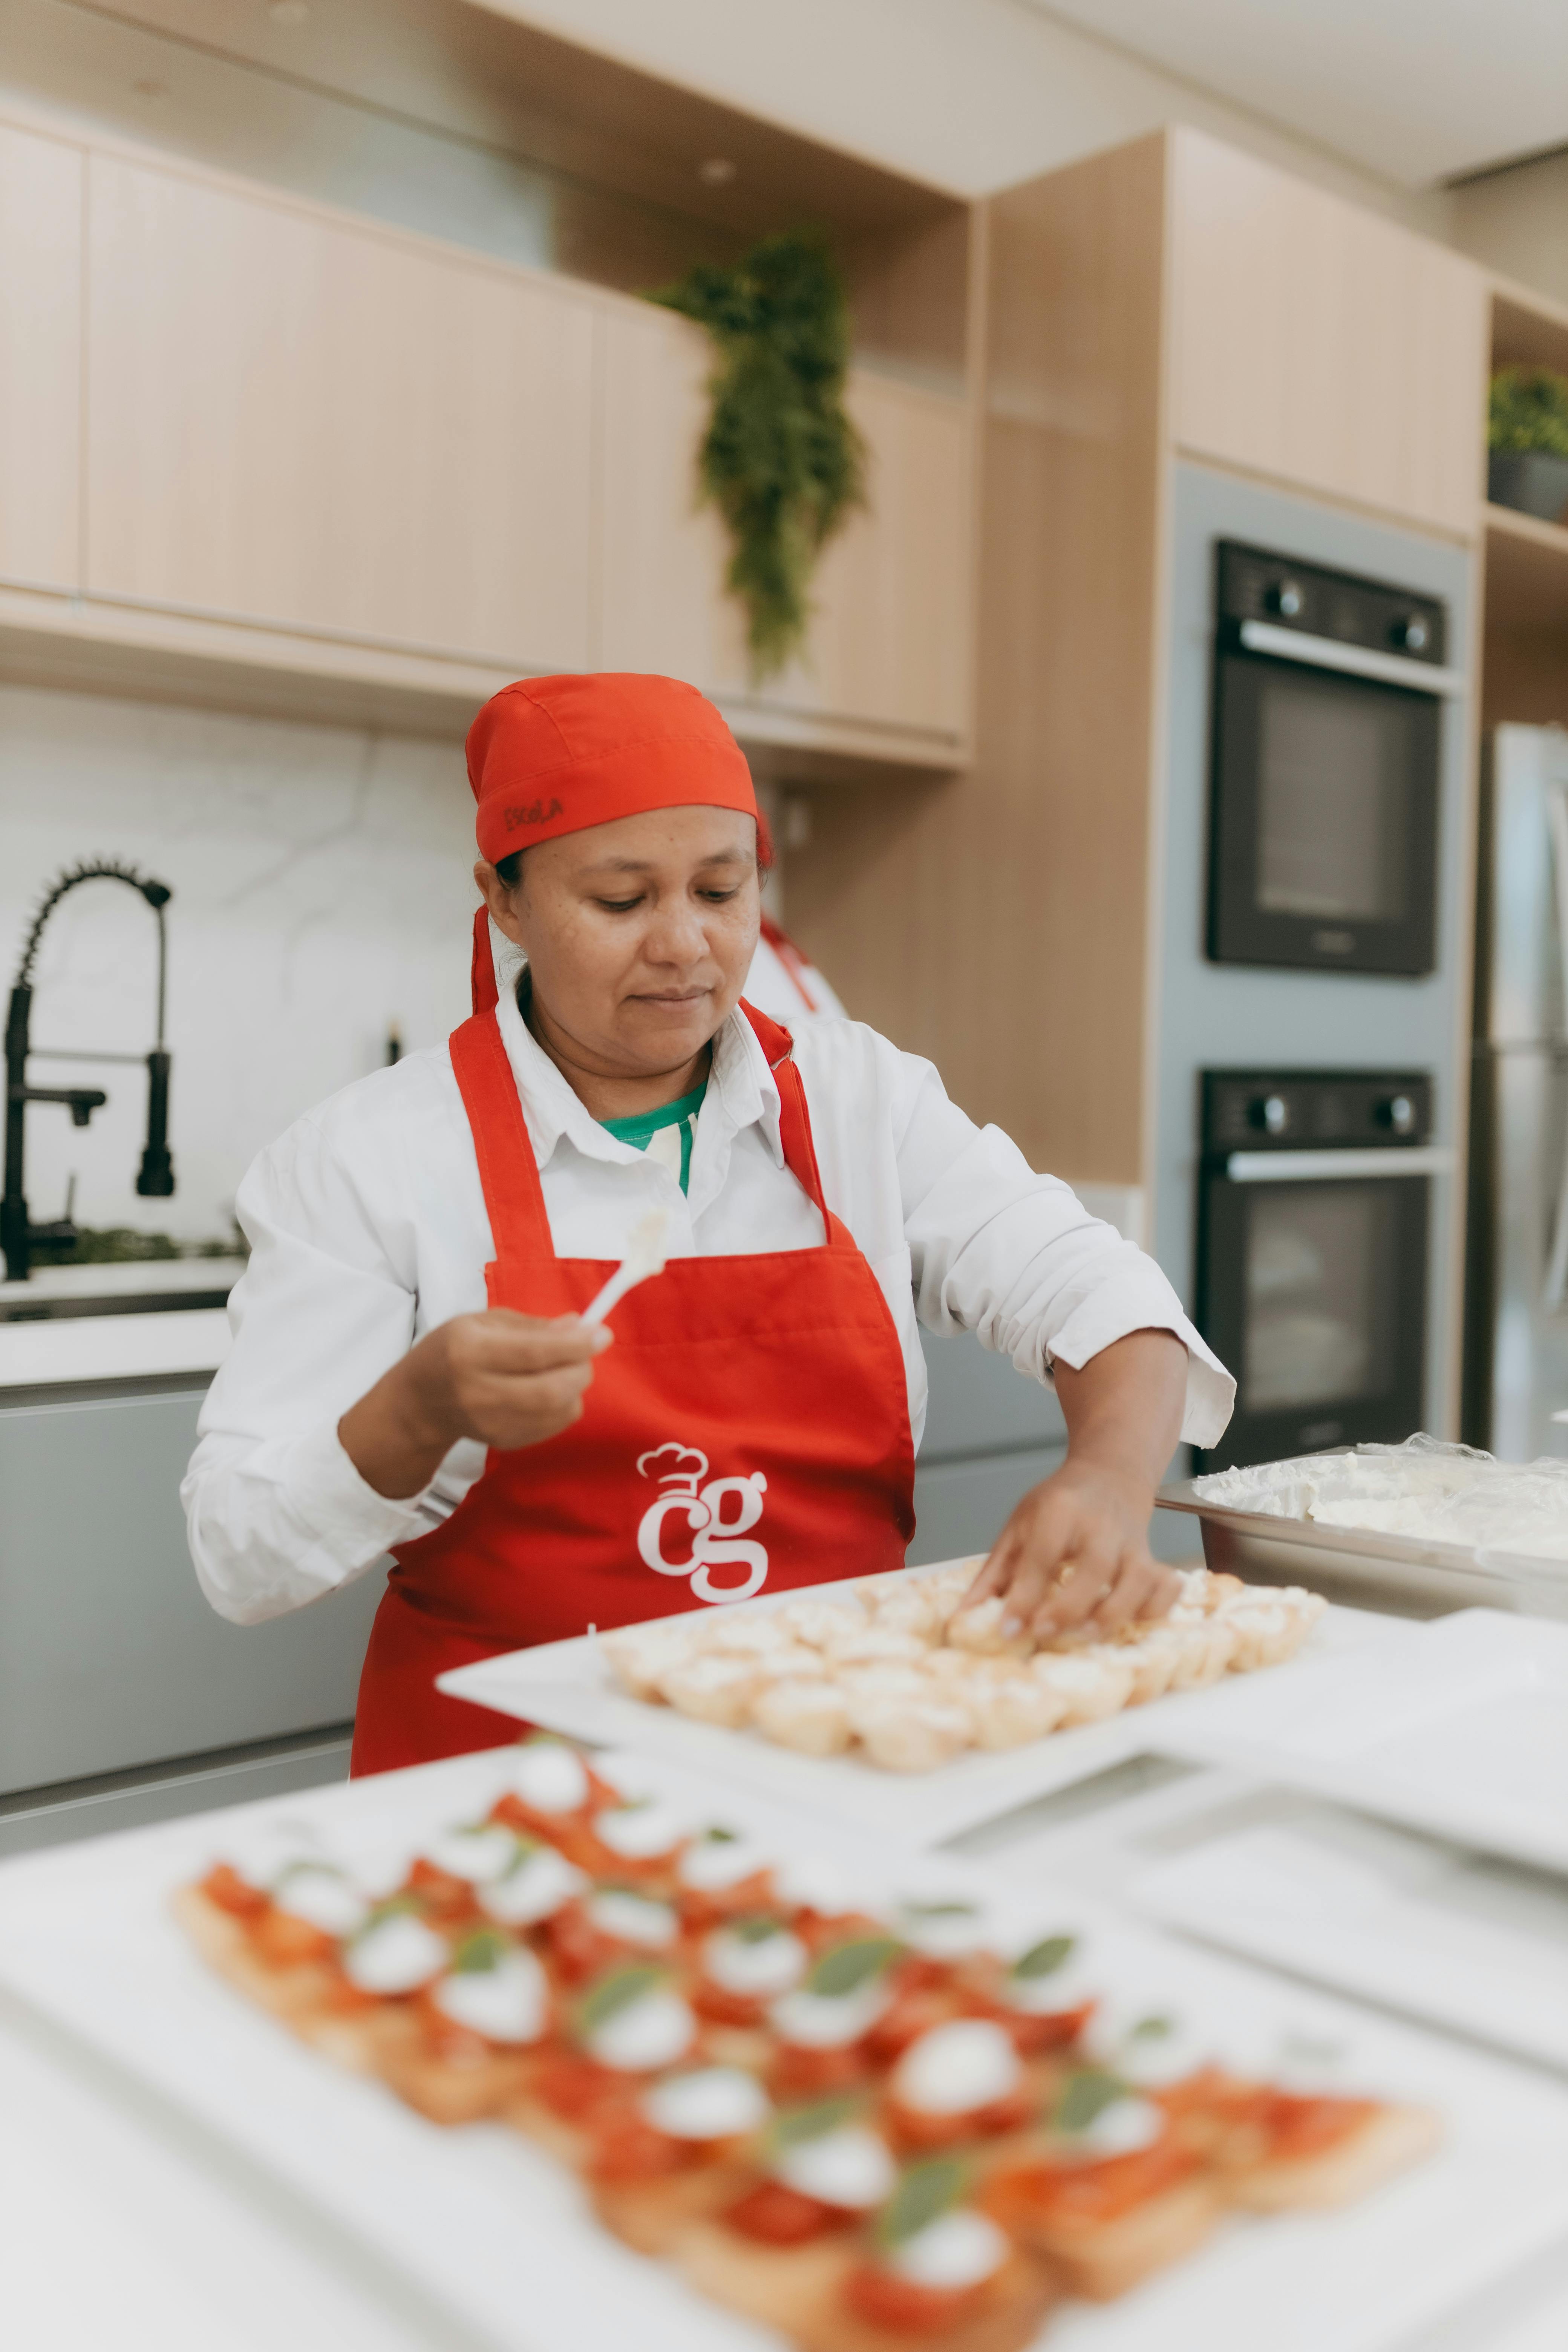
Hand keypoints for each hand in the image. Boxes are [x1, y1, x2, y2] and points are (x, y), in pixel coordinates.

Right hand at [340, 1311, 610, 1498]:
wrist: (421, 1403)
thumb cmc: (453, 1350)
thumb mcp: (482, 1323)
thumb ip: (532, 1326)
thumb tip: (579, 1326)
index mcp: (470, 1352)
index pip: (532, 1352)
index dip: (574, 1344)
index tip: (602, 1333)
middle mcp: (479, 1392)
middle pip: (550, 1390)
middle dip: (581, 1368)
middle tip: (586, 1351)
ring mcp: (492, 1424)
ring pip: (559, 1410)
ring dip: (575, 1385)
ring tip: (562, 1368)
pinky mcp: (506, 1442)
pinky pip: (555, 1424)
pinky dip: (565, 1403)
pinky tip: (547, 1389)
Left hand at [963, 1460, 1181, 1644]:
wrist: (1111, 1473)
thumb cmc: (1060, 1504)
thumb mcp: (1019, 1527)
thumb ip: (994, 1575)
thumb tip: (964, 1617)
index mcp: (1059, 1511)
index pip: (1042, 1556)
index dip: (1024, 1596)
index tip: (1008, 1629)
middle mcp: (1101, 1526)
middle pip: (1094, 1569)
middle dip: (1069, 1607)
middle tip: (1044, 1632)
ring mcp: (1133, 1544)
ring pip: (1138, 1581)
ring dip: (1114, 1614)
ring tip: (1086, 1634)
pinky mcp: (1154, 1559)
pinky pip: (1166, 1588)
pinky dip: (1155, 1608)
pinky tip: (1131, 1621)